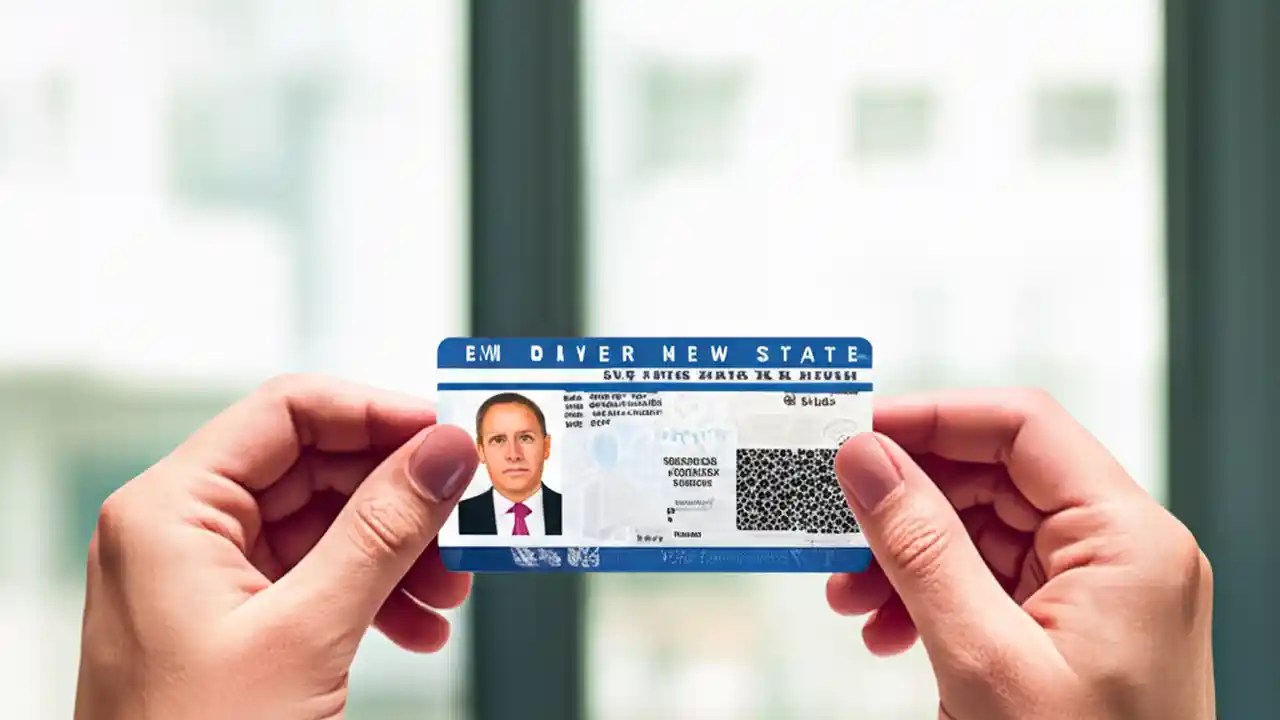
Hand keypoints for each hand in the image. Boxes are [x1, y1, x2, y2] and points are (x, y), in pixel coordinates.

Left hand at [74, 375, 477, 719]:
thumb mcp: (307, 631)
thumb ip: (382, 531)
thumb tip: (440, 454)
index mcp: (171, 510)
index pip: (288, 413)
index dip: (377, 413)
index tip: (447, 435)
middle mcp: (182, 531)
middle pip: (315, 469)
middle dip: (400, 498)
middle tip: (465, 518)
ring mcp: (206, 579)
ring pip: (326, 526)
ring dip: (398, 553)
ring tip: (449, 592)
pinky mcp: (232, 622)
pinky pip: (317, 578)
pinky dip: (374, 595)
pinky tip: (415, 626)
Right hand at [827, 389, 1213, 718]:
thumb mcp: (982, 657)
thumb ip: (919, 546)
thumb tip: (866, 459)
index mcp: (1128, 541)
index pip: (1022, 427)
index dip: (932, 417)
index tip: (854, 432)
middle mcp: (1121, 554)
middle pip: (994, 479)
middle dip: (905, 501)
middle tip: (831, 522)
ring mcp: (1097, 593)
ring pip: (980, 531)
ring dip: (904, 555)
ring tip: (848, 597)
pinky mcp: (1069, 630)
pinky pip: (986, 582)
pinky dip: (927, 596)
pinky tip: (885, 630)